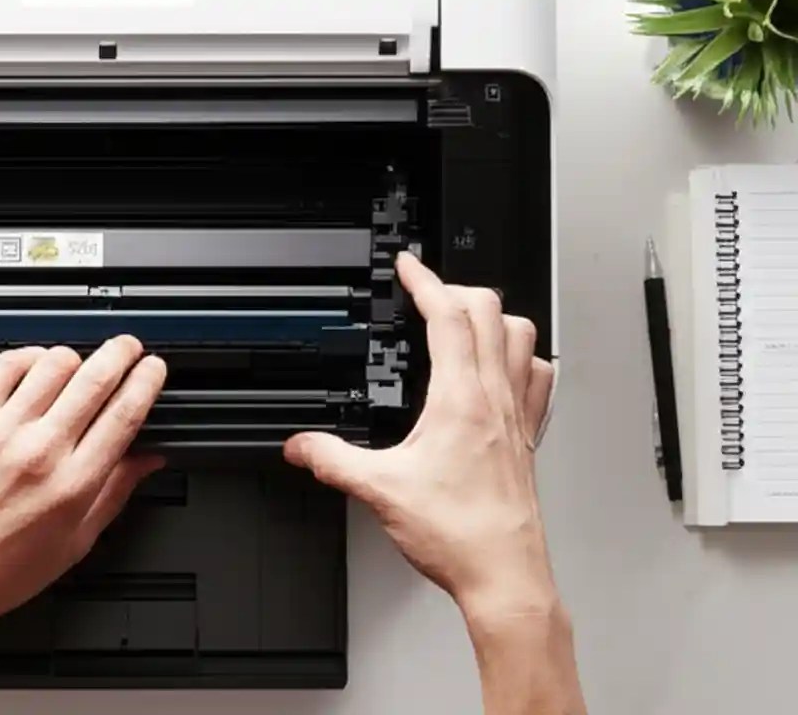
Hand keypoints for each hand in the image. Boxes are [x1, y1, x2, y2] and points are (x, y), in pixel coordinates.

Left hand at [0, 336, 166, 651]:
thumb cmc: (0, 569)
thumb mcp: (75, 542)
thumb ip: (116, 492)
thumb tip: (148, 459)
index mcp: (74, 485)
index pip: (124, 414)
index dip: (146, 382)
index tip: (153, 370)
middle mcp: (40, 452)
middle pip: (96, 378)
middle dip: (122, 353)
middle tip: (129, 348)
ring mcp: (1, 432)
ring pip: (54, 363)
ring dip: (77, 357)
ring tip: (79, 366)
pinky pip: (6, 366)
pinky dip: (29, 357)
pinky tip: (35, 366)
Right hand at [285, 252, 556, 618]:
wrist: (504, 574)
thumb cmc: (459, 535)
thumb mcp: (379, 490)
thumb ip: (331, 460)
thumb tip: (300, 445)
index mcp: (461, 400)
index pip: (448, 316)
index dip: (425, 281)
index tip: (409, 266)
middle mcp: (496, 399)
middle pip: (490, 311)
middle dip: (455, 288)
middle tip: (427, 292)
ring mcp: (518, 416)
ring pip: (523, 335)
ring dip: (494, 315)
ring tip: (466, 317)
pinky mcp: (528, 438)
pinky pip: (539, 378)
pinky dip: (523, 357)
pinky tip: (506, 369)